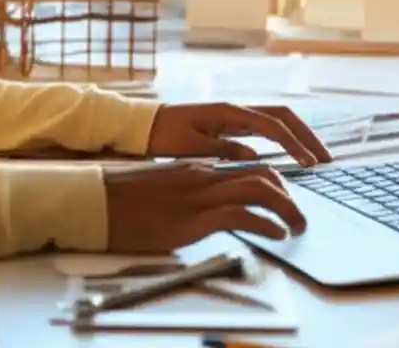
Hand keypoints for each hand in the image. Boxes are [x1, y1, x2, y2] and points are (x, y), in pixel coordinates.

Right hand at [106, 163, 304, 251]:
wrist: (97, 201)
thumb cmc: (126, 201)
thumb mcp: (168, 188)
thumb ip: (194, 190)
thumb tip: (214, 204)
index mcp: (201, 167)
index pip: (252, 164)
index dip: (278, 179)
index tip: (290, 197)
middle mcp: (206, 174)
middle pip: (264, 172)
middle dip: (291, 192)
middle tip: (300, 215)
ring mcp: (201, 193)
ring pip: (261, 188)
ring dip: (287, 208)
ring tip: (297, 226)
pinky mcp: (194, 216)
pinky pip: (242, 215)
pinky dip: (266, 224)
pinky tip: (276, 235)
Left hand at [148, 103, 334, 166]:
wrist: (145, 125)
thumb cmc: (163, 135)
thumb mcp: (191, 145)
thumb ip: (222, 150)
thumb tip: (254, 156)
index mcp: (230, 113)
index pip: (273, 127)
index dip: (294, 144)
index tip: (310, 164)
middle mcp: (238, 110)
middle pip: (284, 117)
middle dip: (307, 136)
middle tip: (326, 160)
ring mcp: (237, 116)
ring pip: (278, 121)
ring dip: (299, 137)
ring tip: (316, 159)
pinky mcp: (233, 125)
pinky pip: (266, 129)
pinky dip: (284, 140)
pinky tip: (292, 156)